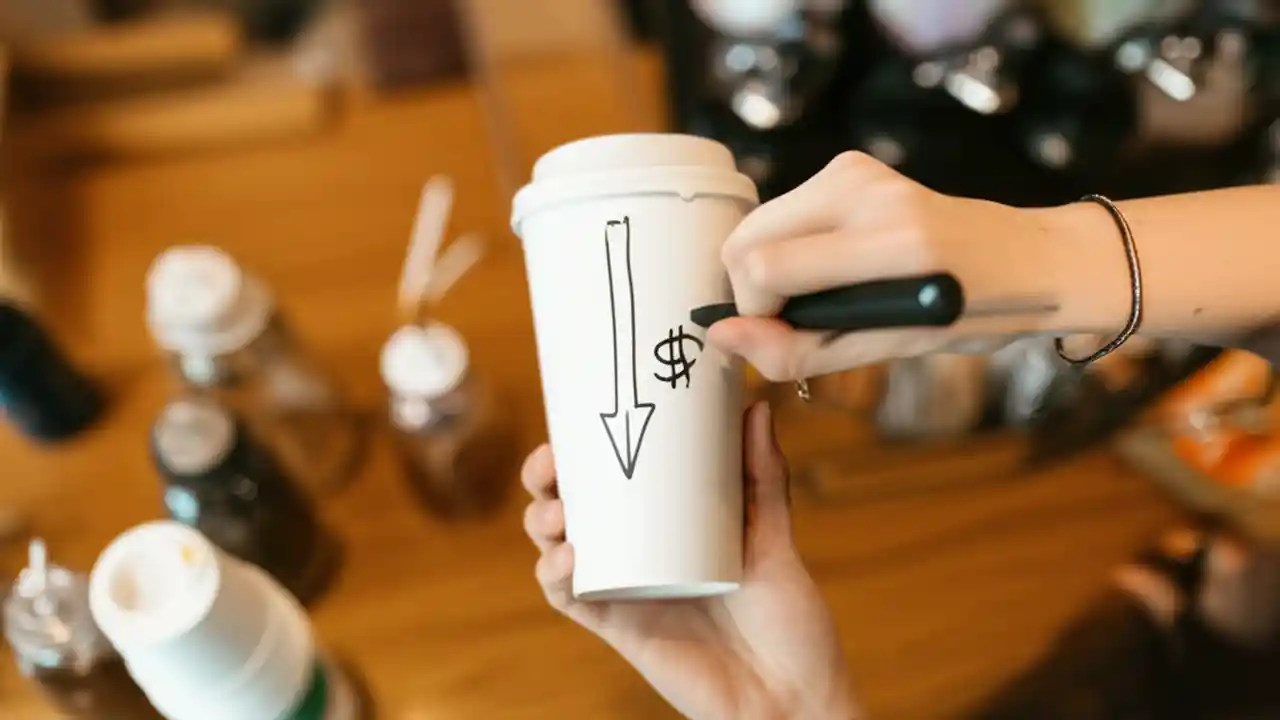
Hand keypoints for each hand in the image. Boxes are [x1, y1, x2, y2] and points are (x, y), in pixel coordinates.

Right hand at [522, 403, 857, 719]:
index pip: (609, 477)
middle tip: (551, 462)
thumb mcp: (773, 537)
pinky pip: (572, 600)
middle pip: (569, 506)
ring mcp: (624, 589)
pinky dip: (557, 577)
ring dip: (542, 524)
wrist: (792, 693)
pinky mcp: (619, 627)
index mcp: (665, 524)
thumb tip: (756, 407)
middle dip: (545, 480)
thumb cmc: (787, 619)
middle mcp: (636, 553)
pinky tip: (570, 558)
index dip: (580, 449)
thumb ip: (762, 477)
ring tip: (559, 513)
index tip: (575, 417)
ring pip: (556, 549)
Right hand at [709, 151, 1070, 380]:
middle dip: (753, 290)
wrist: (1029, 257)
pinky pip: (783, 212)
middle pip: (746, 240)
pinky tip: (834, 266)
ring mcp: (857, 171)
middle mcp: (868, 193)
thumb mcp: (894, 348)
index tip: (786, 335)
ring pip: (757, 225)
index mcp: (892, 244)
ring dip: (771, 267)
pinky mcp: (852, 165)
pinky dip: (790, 246)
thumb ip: (800, 348)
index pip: (765, 268)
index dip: (755, 314)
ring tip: (827, 293)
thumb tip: (723, 337)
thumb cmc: (976, 312)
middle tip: (802, 318)